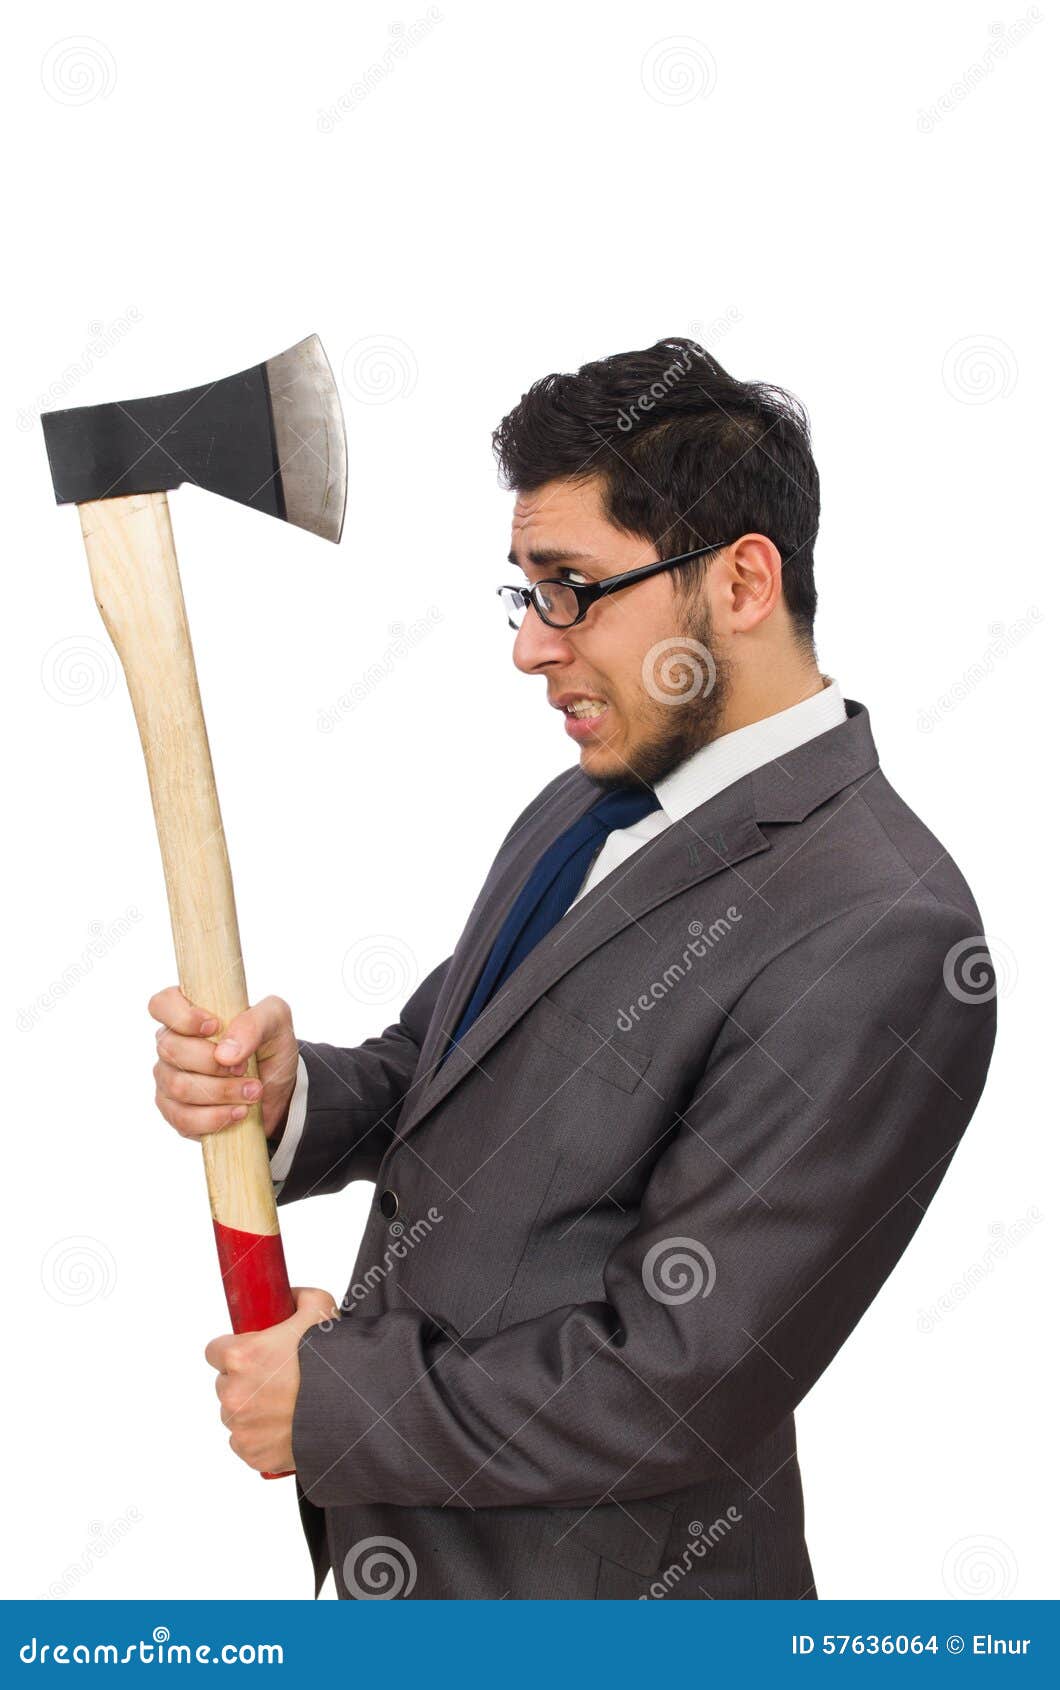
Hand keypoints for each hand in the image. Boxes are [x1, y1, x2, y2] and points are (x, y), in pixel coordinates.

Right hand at [149, 986, 299, 1141]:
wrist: (279, 1088)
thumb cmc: (270, 1045)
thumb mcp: (275, 1022)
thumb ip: (254, 1024)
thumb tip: (225, 1053)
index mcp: (189, 1013)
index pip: (162, 1005)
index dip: (182, 1016)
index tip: (214, 1026)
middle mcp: (172, 1044)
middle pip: (171, 1050)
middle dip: (214, 1064)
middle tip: (245, 1068)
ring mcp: (169, 1079)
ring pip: (179, 1087)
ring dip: (222, 1092)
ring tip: (253, 1092)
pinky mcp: (175, 1112)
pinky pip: (183, 1119)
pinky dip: (215, 1118)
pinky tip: (238, 1112)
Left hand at [205, 1287, 337, 1473]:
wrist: (355, 1411)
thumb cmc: (335, 1361)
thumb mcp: (321, 1308)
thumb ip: (297, 1297)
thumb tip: (287, 1296)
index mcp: (241, 1356)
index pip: (213, 1351)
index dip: (234, 1350)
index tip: (251, 1353)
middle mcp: (234, 1393)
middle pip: (224, 1384)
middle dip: (244, 1381)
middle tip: (275, 1379)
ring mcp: (241, 1427)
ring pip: (234, 1414)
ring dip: (251, 1409)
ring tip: (284, 1404)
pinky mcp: (252, 1454)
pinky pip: (245, 1442)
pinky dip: (259, 1437)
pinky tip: (283, 1426)